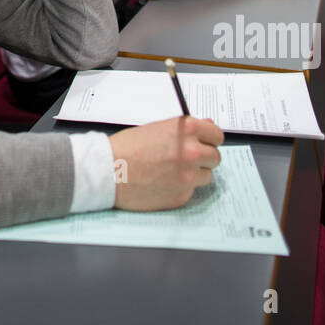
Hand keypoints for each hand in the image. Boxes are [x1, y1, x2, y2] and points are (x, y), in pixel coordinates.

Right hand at [109, 117, 223, 210]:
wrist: (107, 170)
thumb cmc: (127, 147)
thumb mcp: (158, 128)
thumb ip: (186, 129)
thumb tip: (209, 128)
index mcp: (187, 130)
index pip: (217, 135)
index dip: (210, 139)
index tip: (205, 143)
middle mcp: (192, 152)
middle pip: (215, 157)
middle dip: (204, 158)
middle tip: (186, 159)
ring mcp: (189, 176)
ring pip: (206, 176)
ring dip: (195, 174)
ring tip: (172, 171)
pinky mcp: (182, 196)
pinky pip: (191, 191)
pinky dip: (181, 188)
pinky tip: (163, 183)